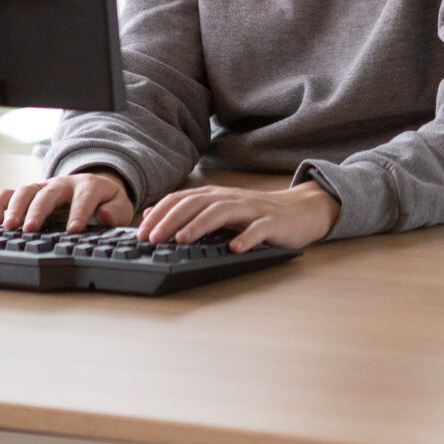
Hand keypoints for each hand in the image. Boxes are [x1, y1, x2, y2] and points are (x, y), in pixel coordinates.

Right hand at [0, 170, 134, 233]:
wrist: (94, 186)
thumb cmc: (105, 202)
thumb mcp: (120, 206)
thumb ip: (116, 211)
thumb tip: (105, 216)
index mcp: (88, 186)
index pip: (83, 198)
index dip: (78, 213)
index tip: (73, 231)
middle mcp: (63, 183)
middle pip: (48, 193)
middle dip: (38, 210)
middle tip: (30, 229)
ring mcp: (43, 186)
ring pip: (26, 191)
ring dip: (15, 208)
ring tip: (8, 228)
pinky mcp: (29, 192)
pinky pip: (9, 193)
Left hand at [136, 181, 339, 251]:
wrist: (301, 210)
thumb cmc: (257, 214)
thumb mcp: (221, 209)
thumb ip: (190, 211)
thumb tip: (153, 214)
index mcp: (217, 196)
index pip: (182, 199)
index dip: (161, 213)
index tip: (142, 231)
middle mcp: (231, 199)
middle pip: (197, 203)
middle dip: (172, 219)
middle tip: (153, 238)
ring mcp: (253, 210)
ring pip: (222, 212)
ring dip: (200, 225)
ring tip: (183, 239)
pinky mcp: (273, 223)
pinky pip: (259, 229)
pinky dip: (246, 238)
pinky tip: (234, 248)